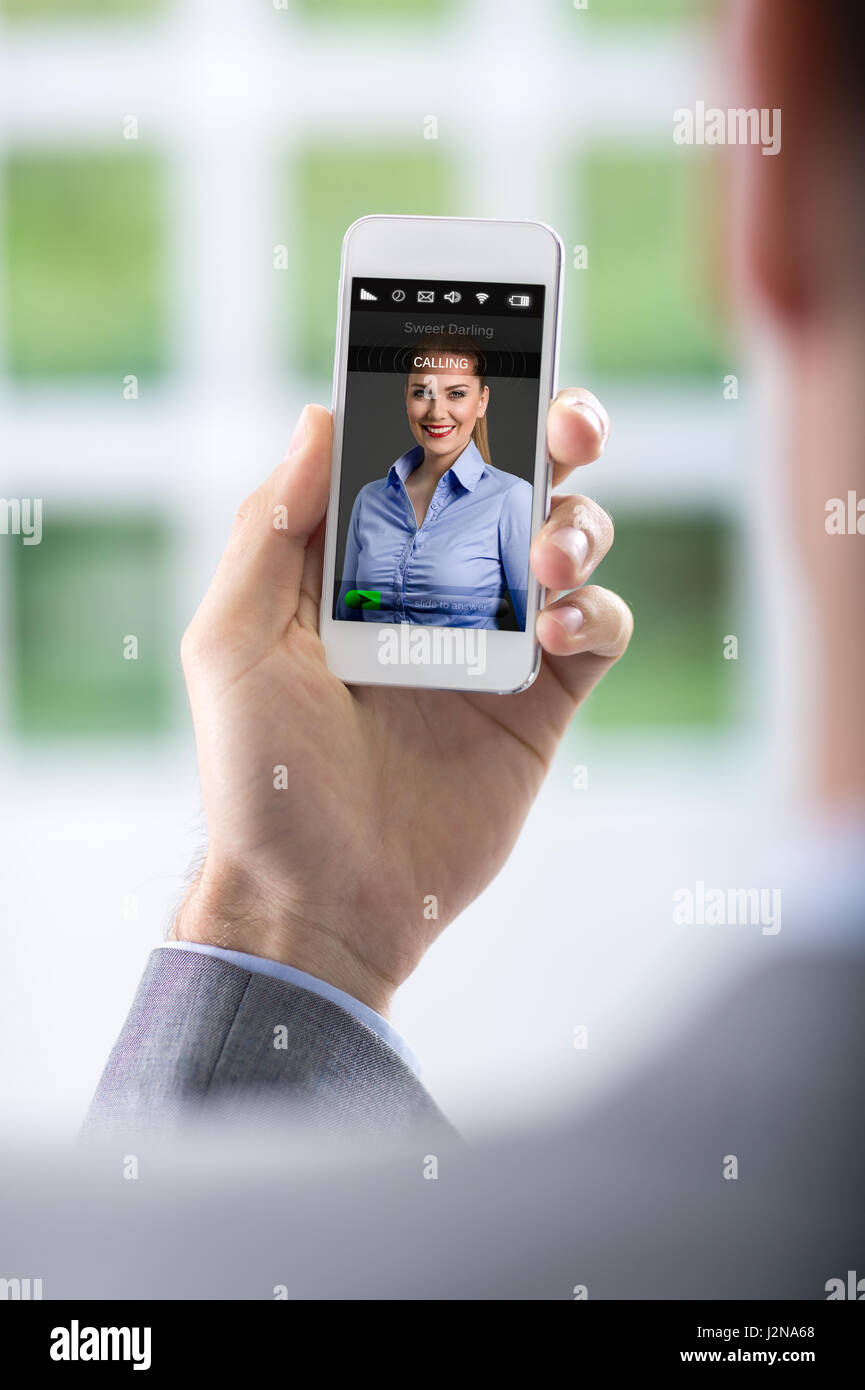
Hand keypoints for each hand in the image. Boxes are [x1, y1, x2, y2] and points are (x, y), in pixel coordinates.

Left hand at [172, 390, 632, 1015]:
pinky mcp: (541, 699)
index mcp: (354, 560)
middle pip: (510, 477)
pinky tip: (556, 624)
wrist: (323, 902)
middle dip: (550, 431)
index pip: (412, 451)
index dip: (449, 395)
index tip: (479, 352)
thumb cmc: (261, 778)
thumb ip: (270, 530)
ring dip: (574, 524)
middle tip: (568, 421)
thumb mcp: (231, 645)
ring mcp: (491, 638)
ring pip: (565, 538)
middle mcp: (430, 585)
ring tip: (544, 555)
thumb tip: (316, 419)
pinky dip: (592, 607)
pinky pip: (595, 624)